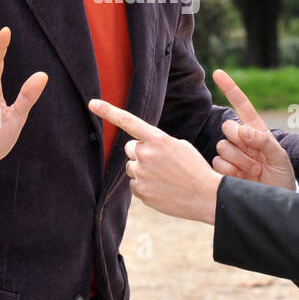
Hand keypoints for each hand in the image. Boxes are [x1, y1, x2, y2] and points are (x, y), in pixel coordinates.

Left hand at [88, 98, 218, 224]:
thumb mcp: (179, 147)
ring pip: (132, 167)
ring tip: (164, 177)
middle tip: (160, 162)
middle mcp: (146, 154)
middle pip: (130, 148)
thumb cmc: (195, 169)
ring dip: (143, 170)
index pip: (129, 121)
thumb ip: (157, 143)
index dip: (108, 111)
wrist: (206, 195)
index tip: (92, 103)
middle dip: (141, 153)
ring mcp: (141, 173)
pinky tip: (162, 189)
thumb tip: (140, 151)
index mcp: (158, 139)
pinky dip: (145, 186)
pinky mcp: (140, 191)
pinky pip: (134, 184)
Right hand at [211, 69, 296, 190]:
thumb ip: (264, 141)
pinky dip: (230, 170)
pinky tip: (242, 177)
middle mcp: (242, 140)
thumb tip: (243, 130)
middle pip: (227, 126)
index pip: (241, 105)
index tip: (218, 73)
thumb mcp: (280, 157)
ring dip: (239, 160)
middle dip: (239, 140)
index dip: (230, 88)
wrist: (274, 200)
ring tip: (254, 170)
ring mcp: (232, 154)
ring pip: (222, 146)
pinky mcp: (224, 169)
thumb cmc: (281, 176)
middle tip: (255, 157)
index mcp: (256, 130)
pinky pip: (217, 162)